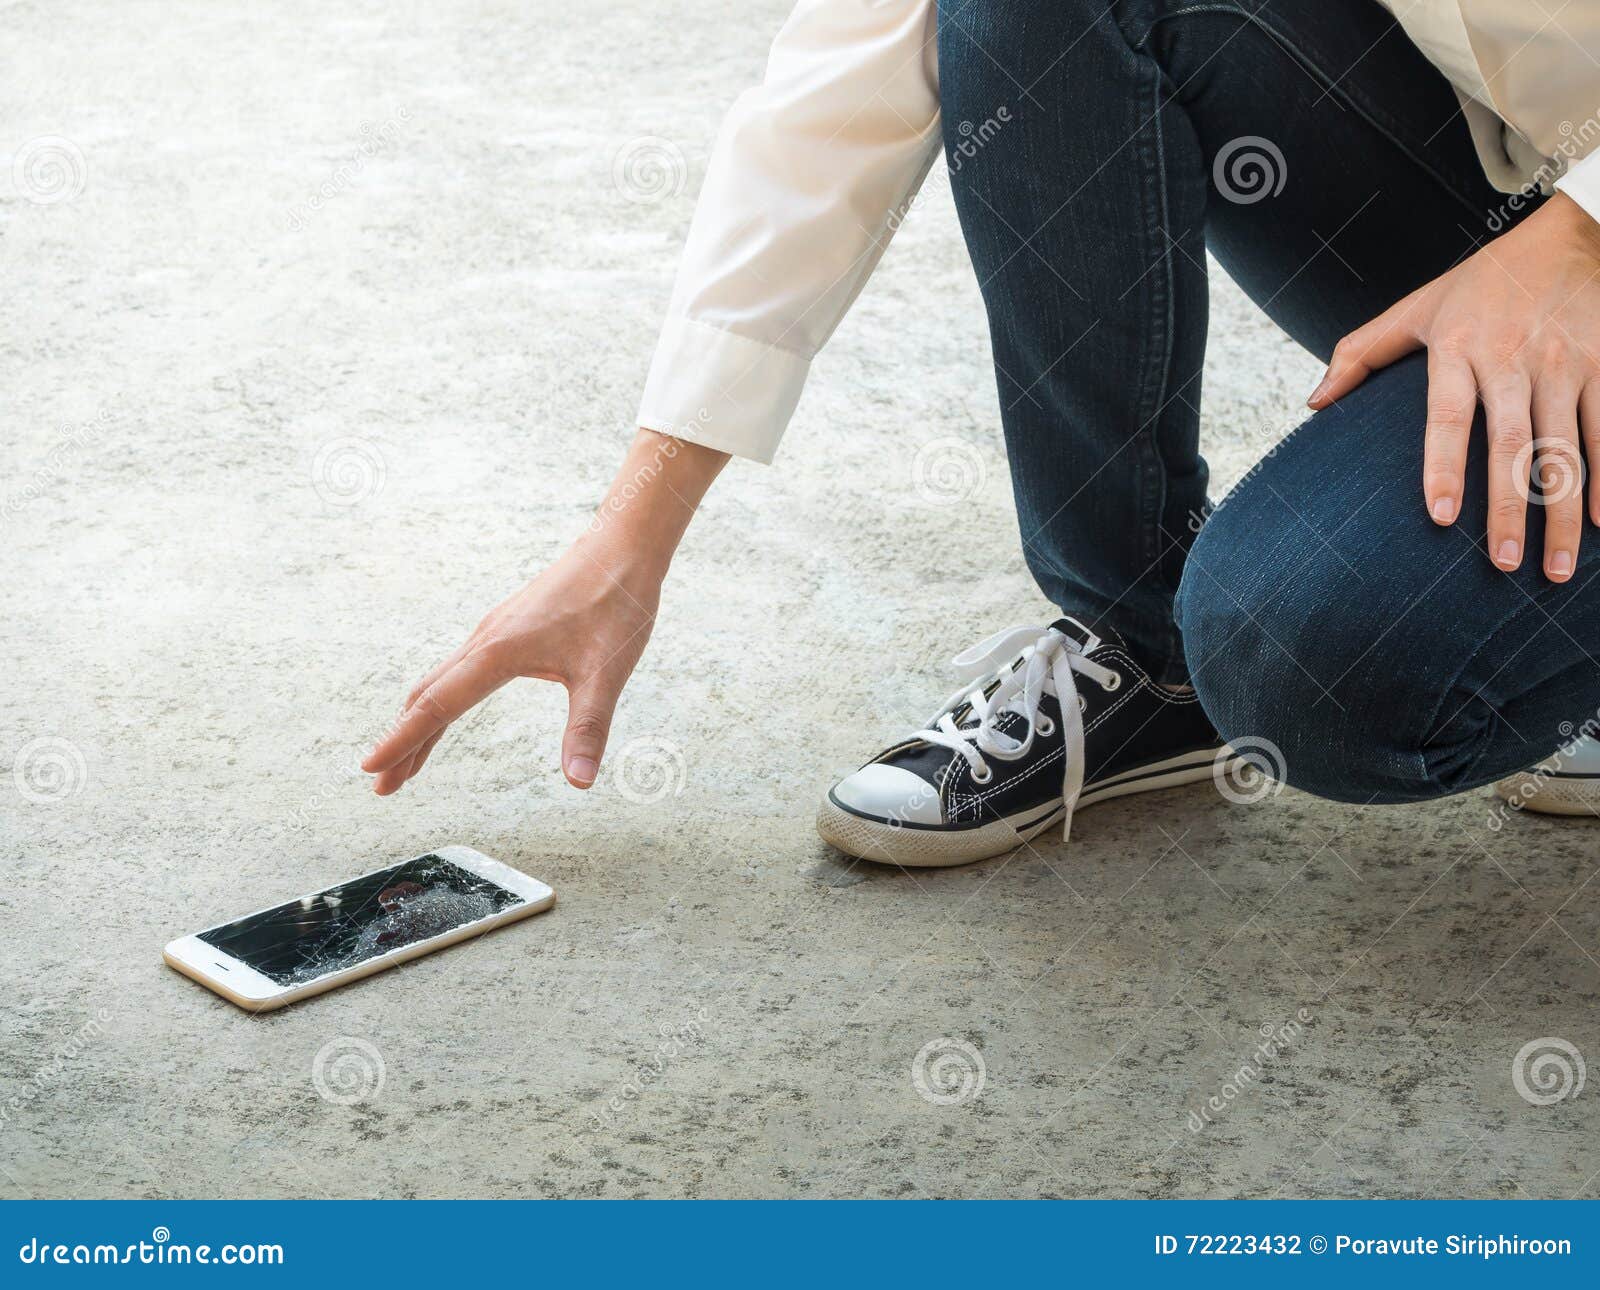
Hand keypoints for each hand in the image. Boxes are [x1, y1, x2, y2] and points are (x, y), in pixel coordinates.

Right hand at [361, 540, 660, 793]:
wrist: (621, 547)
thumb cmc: (615, 605)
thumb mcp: (606, 674)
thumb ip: (588, 729)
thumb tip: (579, 783)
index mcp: (498, 652)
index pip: (438, 706)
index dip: (403, 741)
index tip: (372, 770)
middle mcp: (485, 640)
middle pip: (428, 697)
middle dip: (403, 742)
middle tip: (382, 785)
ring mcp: (492, 632)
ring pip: (441, 682)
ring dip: (419, 722)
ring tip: (406, 761)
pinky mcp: (506, 628)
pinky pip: (458, 669)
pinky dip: (441, 699)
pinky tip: (447, 711)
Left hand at [1309, 192, 1599, 581]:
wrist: (1569, 237)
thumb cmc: (1480, 283)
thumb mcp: (1417, 308)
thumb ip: (1361, 353)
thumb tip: (1315, 402)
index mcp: (1460, 349)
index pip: (1449, 417)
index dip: (1444, 467)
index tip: (1440, 517)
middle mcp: (1514, 360)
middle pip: (1511, 446)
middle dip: (1509, 511)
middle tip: (1502, 566)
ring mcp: (1565, 364)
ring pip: (1567, 450)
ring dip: (1564, 513)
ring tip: (1557, 570)